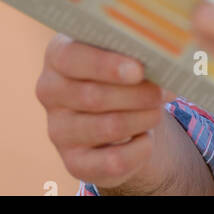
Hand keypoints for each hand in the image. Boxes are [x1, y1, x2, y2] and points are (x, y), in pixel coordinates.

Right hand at [35, 35, 165, 190]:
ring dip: (141, 118)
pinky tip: (147, 138)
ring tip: (158, 110)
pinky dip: (139, 149)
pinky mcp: (73, 162)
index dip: (106, 64)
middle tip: (162, 92)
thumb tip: (163, 58)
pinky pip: (113, 161)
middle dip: (135, 95)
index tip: (138, 70)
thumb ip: (132, 51)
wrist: (115, 114)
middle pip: (93, 96)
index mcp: (57, 54)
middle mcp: (50, 91)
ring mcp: (58, 129)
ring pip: (107, 127)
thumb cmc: (118, 73)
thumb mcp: (120, 54)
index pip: (71, 57)